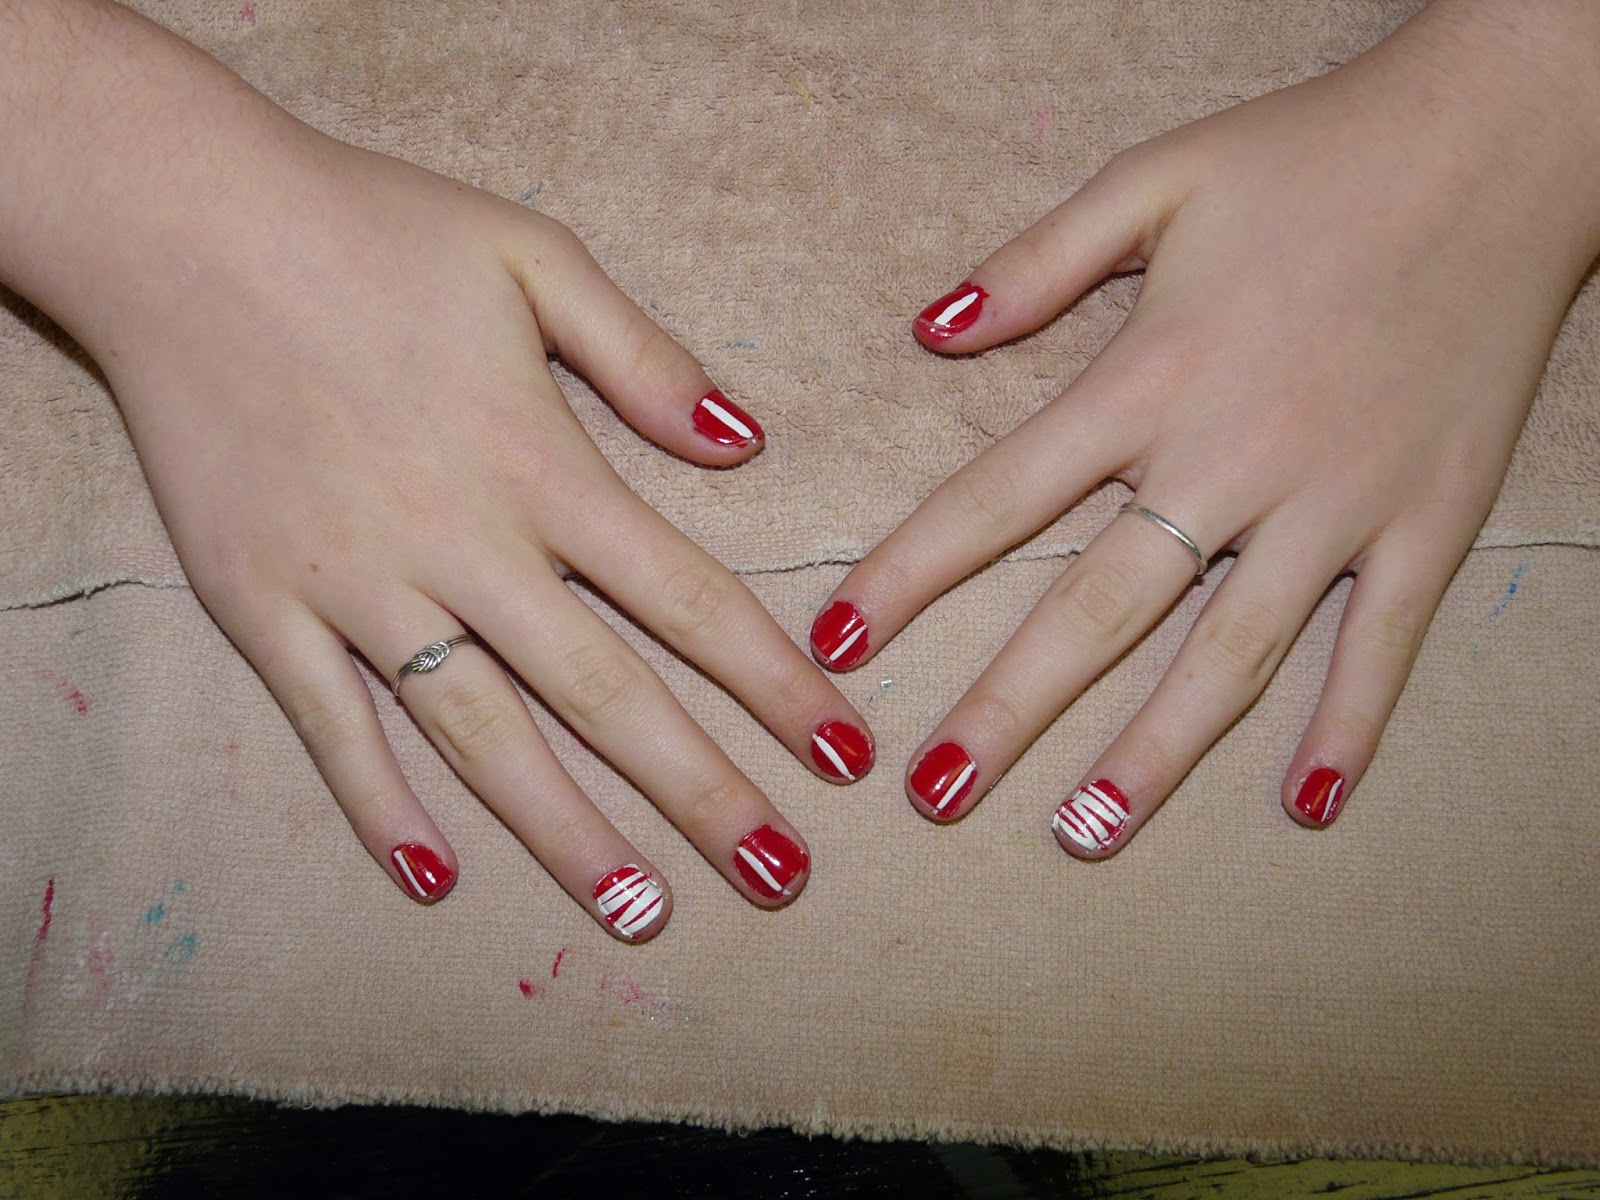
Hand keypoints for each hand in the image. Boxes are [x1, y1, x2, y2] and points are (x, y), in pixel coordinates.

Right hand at [2, 3, 874, 936]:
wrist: (180, 223)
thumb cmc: (368, 228)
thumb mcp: (531, 256)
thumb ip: (646, 357)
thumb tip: (749, 442)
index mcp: (539, 462)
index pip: (687, 598)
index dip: (776, 683)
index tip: (845, 752)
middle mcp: (461, 542)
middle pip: (604, 694)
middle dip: (702, 791)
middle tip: (779, 876)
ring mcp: (357, 584)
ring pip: (480, 734)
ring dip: (567, 832)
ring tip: (641, 913)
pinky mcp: (260, 603)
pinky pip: (329, 726)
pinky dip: (378, 806)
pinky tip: (433, 878)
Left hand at [809, 1, 1599, 854]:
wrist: (1503, 144)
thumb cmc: (1313, 157)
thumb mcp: (1156, 179)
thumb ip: (1036, 262)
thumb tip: (926, 332)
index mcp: (1151, 377)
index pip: (997, 496)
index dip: (907, 575)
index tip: (836, 645)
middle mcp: (1234, 456)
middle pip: (1099, 607)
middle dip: (1009, 708)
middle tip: (935, 795)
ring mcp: (1338, 499)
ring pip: (1231, 652)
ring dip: (1156, 752)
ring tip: (1085, 831)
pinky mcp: (1430, 516)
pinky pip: (1386, 641)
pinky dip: (1352, 723)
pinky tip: (1310, 803)